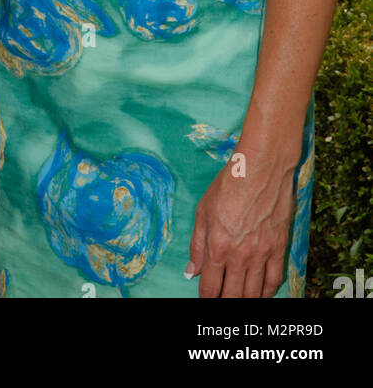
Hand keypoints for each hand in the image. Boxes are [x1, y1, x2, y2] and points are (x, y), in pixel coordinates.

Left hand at [186, 147, 295, 297]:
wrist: (261, 169)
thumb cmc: (228, 185)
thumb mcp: (203, 211)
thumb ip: (197, 245)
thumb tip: (191, 271)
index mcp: (217, 247)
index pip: (210, 287)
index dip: (207, 298)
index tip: (206, 300)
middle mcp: (240, 255)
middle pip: (233, 294)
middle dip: (225, 301)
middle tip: (222, 300)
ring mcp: (262, 254)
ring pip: (254, 292)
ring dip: (245, 299)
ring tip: (239, 299)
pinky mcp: (279, 248)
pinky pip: (274, 280)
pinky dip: (267, 292)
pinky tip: (261, 294)